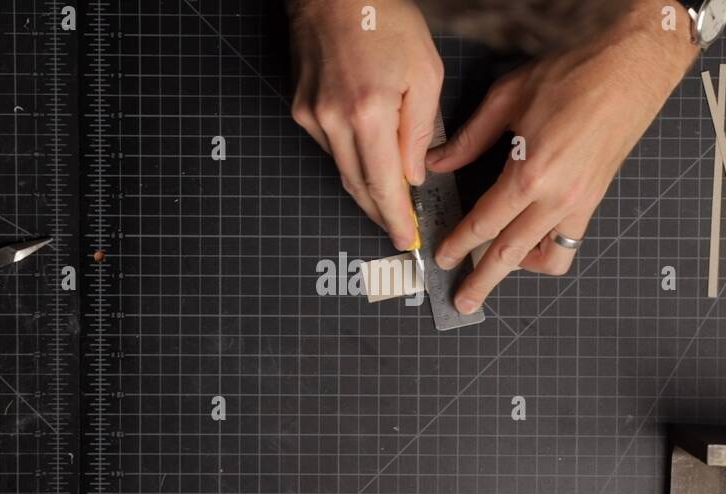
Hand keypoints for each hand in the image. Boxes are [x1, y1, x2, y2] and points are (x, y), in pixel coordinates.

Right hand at [288, 0, 442, 249]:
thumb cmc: (384, 19)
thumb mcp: (424, 73)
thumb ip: (420, 131)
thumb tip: (412, 175)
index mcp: (368, 114)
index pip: (383, 185)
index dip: (396, 218)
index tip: (405, 239)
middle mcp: (333, 121)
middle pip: (358, 186)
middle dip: (381, 213)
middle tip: (399, 231)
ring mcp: (312, 116)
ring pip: (343, 169)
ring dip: (366, 188)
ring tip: (390, 200)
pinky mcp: (301, 108)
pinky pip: (330, 146)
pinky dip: (351, 157)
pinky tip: (367, 155)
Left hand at [427, 0, 697, 314]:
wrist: (629, 70)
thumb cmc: (574, 77)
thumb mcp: (508, 99)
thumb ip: (469, 138)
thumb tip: (439, 162)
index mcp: (531, 174)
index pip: (483, 222)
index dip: (458, 244)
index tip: (442, 258)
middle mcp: (556, 198)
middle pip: (509, 255)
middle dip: (481, 281)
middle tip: (463, 301)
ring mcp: (579, 205)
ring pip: (546, 259)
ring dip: (519, 270)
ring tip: (496, 270)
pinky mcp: (594, 203)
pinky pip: (568, 244)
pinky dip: (547, 252)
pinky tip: (529, 243)